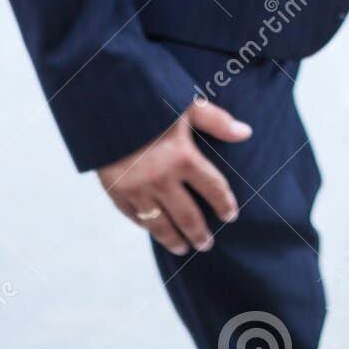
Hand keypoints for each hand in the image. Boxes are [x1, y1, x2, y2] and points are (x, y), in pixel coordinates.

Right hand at [97, 98, 251, 256]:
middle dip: (199, 233)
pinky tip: (154, 230)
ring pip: (160, 224)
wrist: (103, 105)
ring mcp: (137, 188)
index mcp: (182, 158)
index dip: (224, 204)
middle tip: (207, 244)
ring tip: (183, 249)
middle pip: (187, 216)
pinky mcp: (115, 190)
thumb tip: (246, 132)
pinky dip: (146, 226)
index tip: (231, 216)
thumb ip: (216, 120)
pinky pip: (134, 216)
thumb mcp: (186, 105)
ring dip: (173, 239)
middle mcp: (161, 179)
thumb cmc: (150, 100)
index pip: (213, 189)